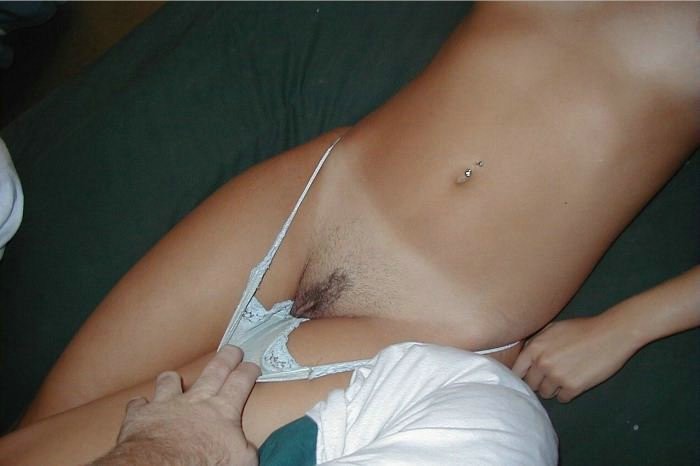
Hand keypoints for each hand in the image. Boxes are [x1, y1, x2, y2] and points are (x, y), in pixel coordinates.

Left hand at [96, 346, 259, 465]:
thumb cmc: (205, 463)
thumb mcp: (241, 460)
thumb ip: (247, 448)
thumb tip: (248, 447)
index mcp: (223, 410)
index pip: (240, 382)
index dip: (248, 371)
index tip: (252, 365)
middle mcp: (196, 401)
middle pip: (214, 371)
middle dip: (226, 358)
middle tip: (232, 349)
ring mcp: (167, 405)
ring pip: (170, 382)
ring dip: (173, 379)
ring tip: (174, 377)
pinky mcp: (142, 416)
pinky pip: (138, 404)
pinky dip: (140, 405)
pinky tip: (141, 405)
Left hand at [512, 316, 637, 402]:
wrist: (610, 335)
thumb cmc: (581, 329)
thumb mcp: (552, 329)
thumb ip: (535, 343)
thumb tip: (524, 356)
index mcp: (535, 348)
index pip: (516, 371)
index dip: (521, 375)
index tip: (526, 377)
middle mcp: (542, 364)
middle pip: (530, 385)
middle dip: (537, 382)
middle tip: (548, 377)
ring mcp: (557, 377)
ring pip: (545, 393)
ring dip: (552, 389)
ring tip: (562, 378)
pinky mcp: (573, 387)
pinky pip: (562, 398)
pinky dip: (566, 393)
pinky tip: (574, 382)